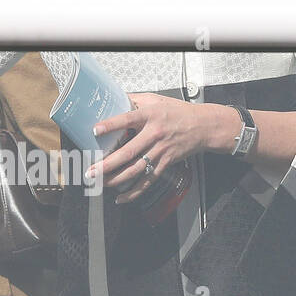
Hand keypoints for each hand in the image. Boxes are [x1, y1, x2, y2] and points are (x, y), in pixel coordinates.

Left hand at [86, 93, 224, 202]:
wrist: (204, 126)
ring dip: (117, 179)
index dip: (111, 125)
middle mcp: (154, 134)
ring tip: (101, 183)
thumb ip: (134, 99)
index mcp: (150, 115)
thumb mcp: (155, 99)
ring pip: (137, 169)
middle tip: (91, 170)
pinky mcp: (166, 162)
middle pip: (129, 152)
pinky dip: (135, 191)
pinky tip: (122, 197)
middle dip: (108, 163)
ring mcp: (161, 150)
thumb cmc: (178, 112)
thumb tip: (113, 98)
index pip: (128, 119)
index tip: (95, 130)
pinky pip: (148, 180)